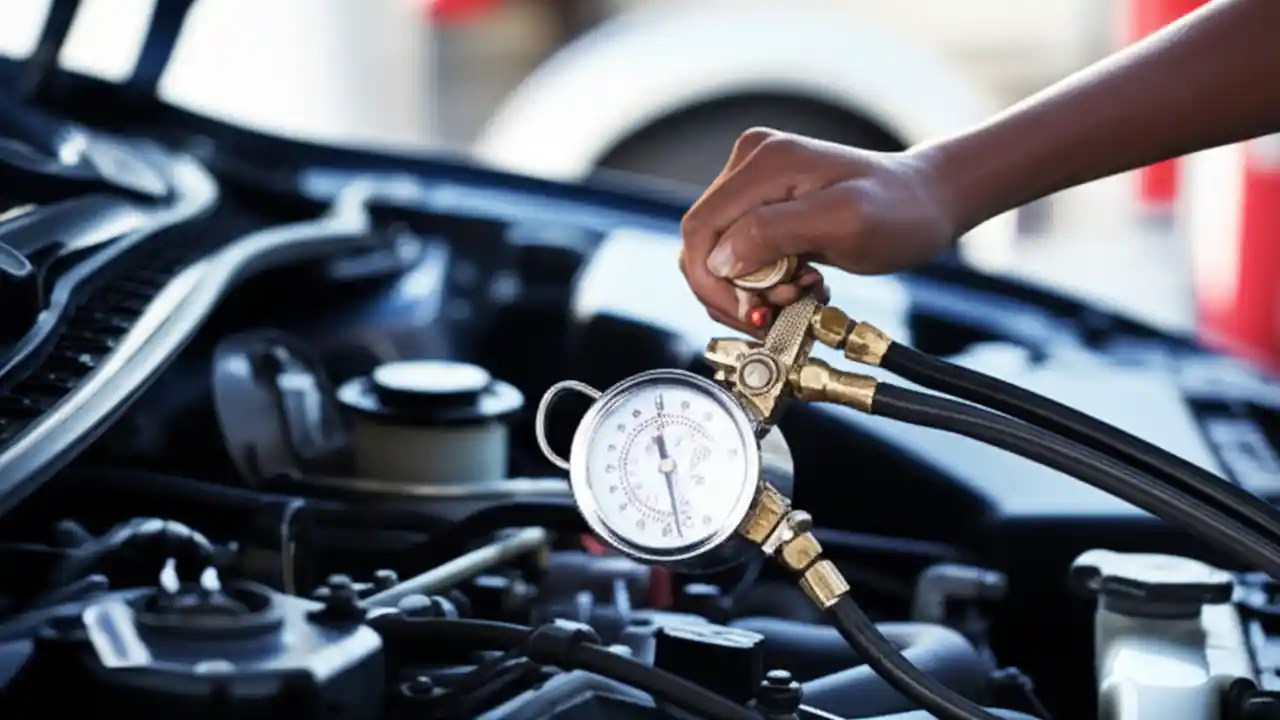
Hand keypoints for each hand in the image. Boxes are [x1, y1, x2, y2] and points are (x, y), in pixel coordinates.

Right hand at [679, 127, 959, 334]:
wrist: (928, 202)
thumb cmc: (900, 210)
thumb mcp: (843, 222)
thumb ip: (775, 233)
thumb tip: (720, 259)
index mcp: (763, 163)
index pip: (700, 229)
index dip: (713, 282)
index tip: (750, 312)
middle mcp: (750, 166)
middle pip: (704, 246)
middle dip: (737, 290)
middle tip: (783, 306)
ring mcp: (755, 185)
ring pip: (720, 257)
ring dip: (753, 291)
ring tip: (800, 292)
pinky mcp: (765, 207)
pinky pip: (741, 256)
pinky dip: (764, 282)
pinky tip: (799, 283)